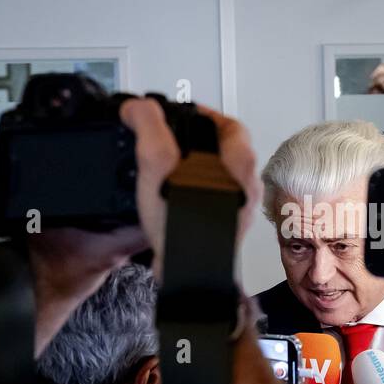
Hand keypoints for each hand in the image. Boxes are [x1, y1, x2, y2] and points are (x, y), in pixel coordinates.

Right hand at [26, 100, 259, 353]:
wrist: (189, 275)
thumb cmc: (182, 226)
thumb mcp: (158, 164)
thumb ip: (149, 128)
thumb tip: (138, 107)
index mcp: (238, 163)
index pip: (227, 123)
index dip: (202, 112)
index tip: (180, 112)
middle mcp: (245, 184)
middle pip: (222, 148)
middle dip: (195, 139)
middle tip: (169, 137)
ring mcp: (237, 207)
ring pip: (216, 174)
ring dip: (191, 165)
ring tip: (164, 164)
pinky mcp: (223, 225)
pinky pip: (209, 196)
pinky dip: (190, 189)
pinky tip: (169, 195)